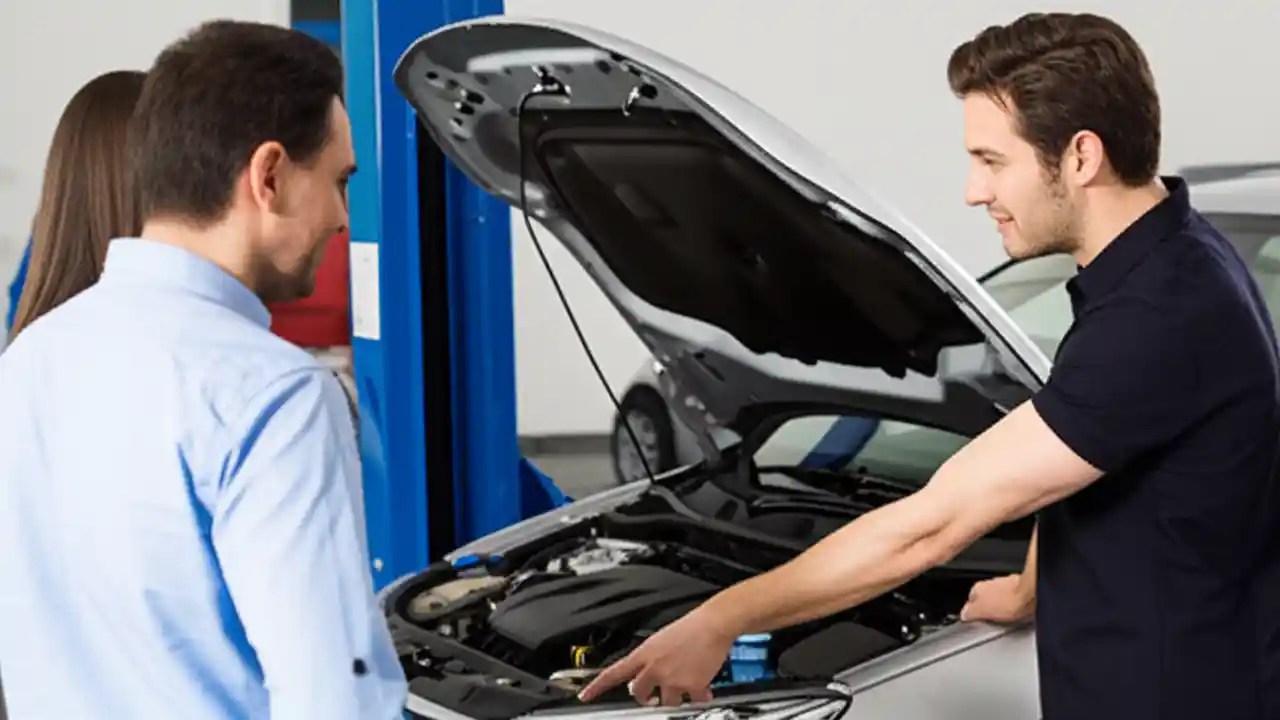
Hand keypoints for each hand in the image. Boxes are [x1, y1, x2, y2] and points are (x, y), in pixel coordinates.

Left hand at [578, 608, 735, 706]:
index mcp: (644, 653)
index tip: (585, 695)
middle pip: (638, 693)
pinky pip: (692, 701)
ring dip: (676, 696)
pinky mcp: (690, 687)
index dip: (597, 686)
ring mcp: (671, 679)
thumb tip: (652, 670)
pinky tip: (702, 687)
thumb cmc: (691, 627)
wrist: (713, 624)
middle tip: (653, 696)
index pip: (614, 672)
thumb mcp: (661, 639)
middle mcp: (654, 668)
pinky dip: (698, 696)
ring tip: (686, 683)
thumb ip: (652, 658)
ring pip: (666, 701)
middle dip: (646, 697)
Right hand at [959, 574, 1034, 623]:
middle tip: (992, 620)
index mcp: (977, 588)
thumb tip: (964, 615)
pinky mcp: (1018, 586)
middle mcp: (989, 583)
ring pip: (997, 597)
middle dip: (988, 608)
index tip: (976, 620)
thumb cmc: (1010, 601)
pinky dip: (1012, 603)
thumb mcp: (982, 611)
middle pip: (983, 598)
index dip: (973, 612)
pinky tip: (1016, 611)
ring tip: (1006, 616)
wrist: (1032, 594)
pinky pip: (1011, 597)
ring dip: (1000, 605)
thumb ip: (970, 613)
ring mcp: (1003, 583)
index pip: (969, 602)